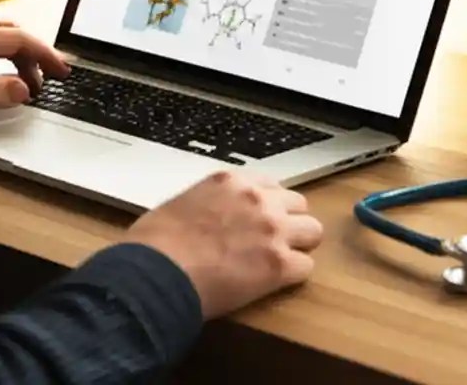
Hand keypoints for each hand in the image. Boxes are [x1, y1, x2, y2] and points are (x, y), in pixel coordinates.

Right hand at [124, 170, 323, 318]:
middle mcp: (258, 199)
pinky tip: (273, 284)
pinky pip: (305, 268)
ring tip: (279, 263)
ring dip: (298, 246)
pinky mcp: (278, 264)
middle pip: (299, 205)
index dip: (268, 205)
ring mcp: (272, 229)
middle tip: (272, 242)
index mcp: (232, 182)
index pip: (270, 185)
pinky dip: (292, 277)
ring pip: (312, 231)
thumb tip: (210, 218)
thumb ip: (209, 204)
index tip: (260, 220)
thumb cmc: (154, 243)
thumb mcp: (181, 204)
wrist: (154, 273)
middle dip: (288, 222)